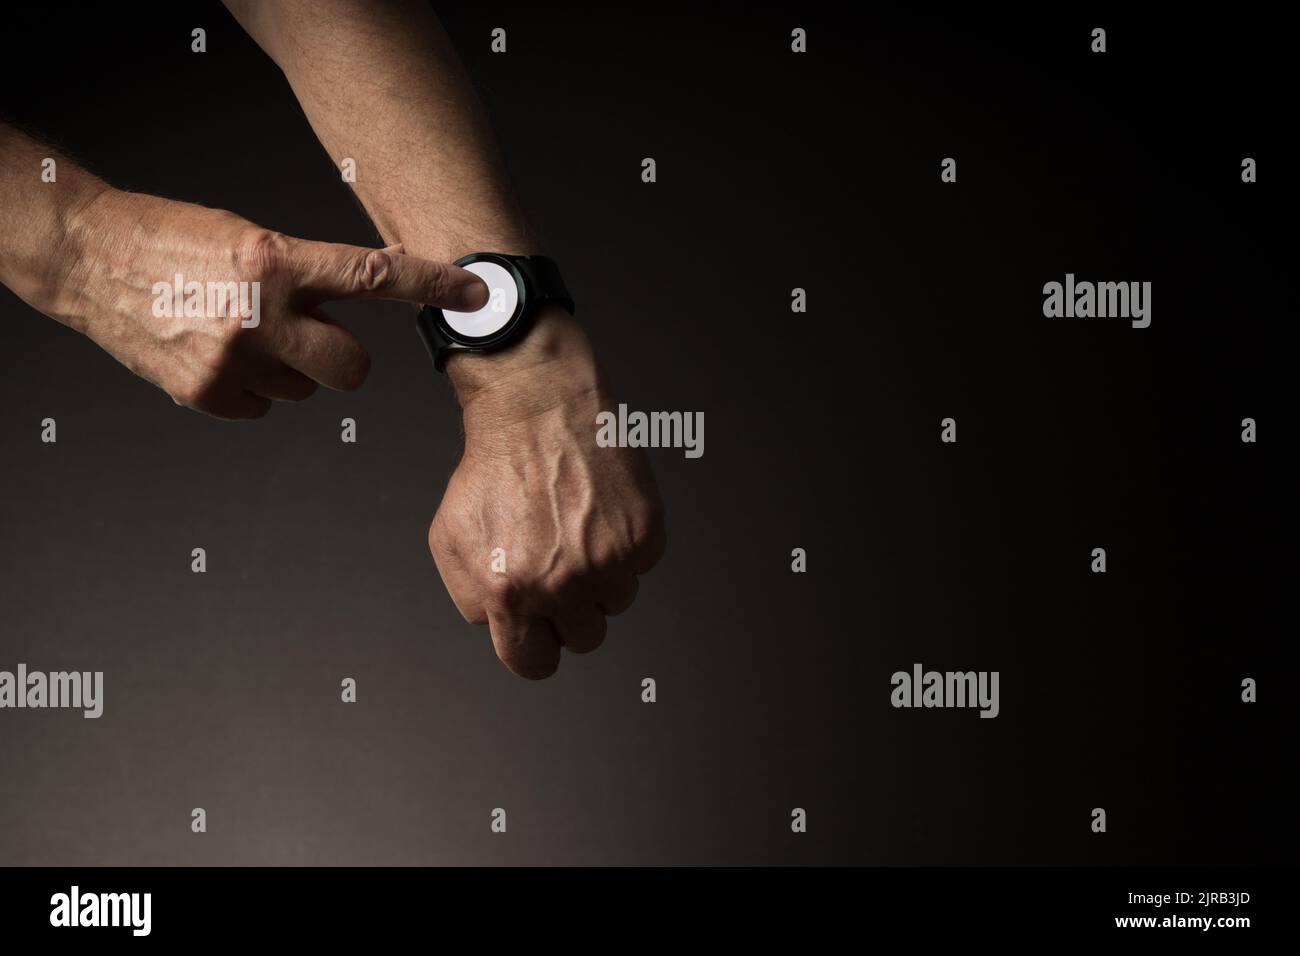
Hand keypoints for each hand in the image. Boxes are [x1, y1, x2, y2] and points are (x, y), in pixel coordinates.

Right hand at [44, 188, 486, 418]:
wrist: (91, 258)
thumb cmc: (172, 241)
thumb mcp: (249, 239)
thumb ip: (302, 276)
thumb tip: (351, 308)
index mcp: (274, 261)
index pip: (373, 276)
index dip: (432, 286)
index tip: (477, 293)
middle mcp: (258, 314)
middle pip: (352, 369)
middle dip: (342, 359)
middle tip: (312, 335)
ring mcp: (230, 360)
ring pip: (305, 390)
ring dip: (288, 368)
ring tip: (242, 333)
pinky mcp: (205, 394)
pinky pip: (263, 408)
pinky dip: (250, 389)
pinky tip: (220, 356)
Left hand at [428, 308, 665, 677]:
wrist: (538, 408)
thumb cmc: (493, 467)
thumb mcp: (451, 538)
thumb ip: (471, 596)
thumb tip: (501, 623)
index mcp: (509, 592)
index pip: (533, 663)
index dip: (537, 648)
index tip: (542, 633)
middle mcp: (562, 583)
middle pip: (584, 638)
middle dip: (571, 609)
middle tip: (559, 563)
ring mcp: (609, 560)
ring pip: (618, 602)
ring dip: (602, 575)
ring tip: (578, 527)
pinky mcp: (643, 534)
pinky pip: (643, 565)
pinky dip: (627, 543)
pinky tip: (601, 510)